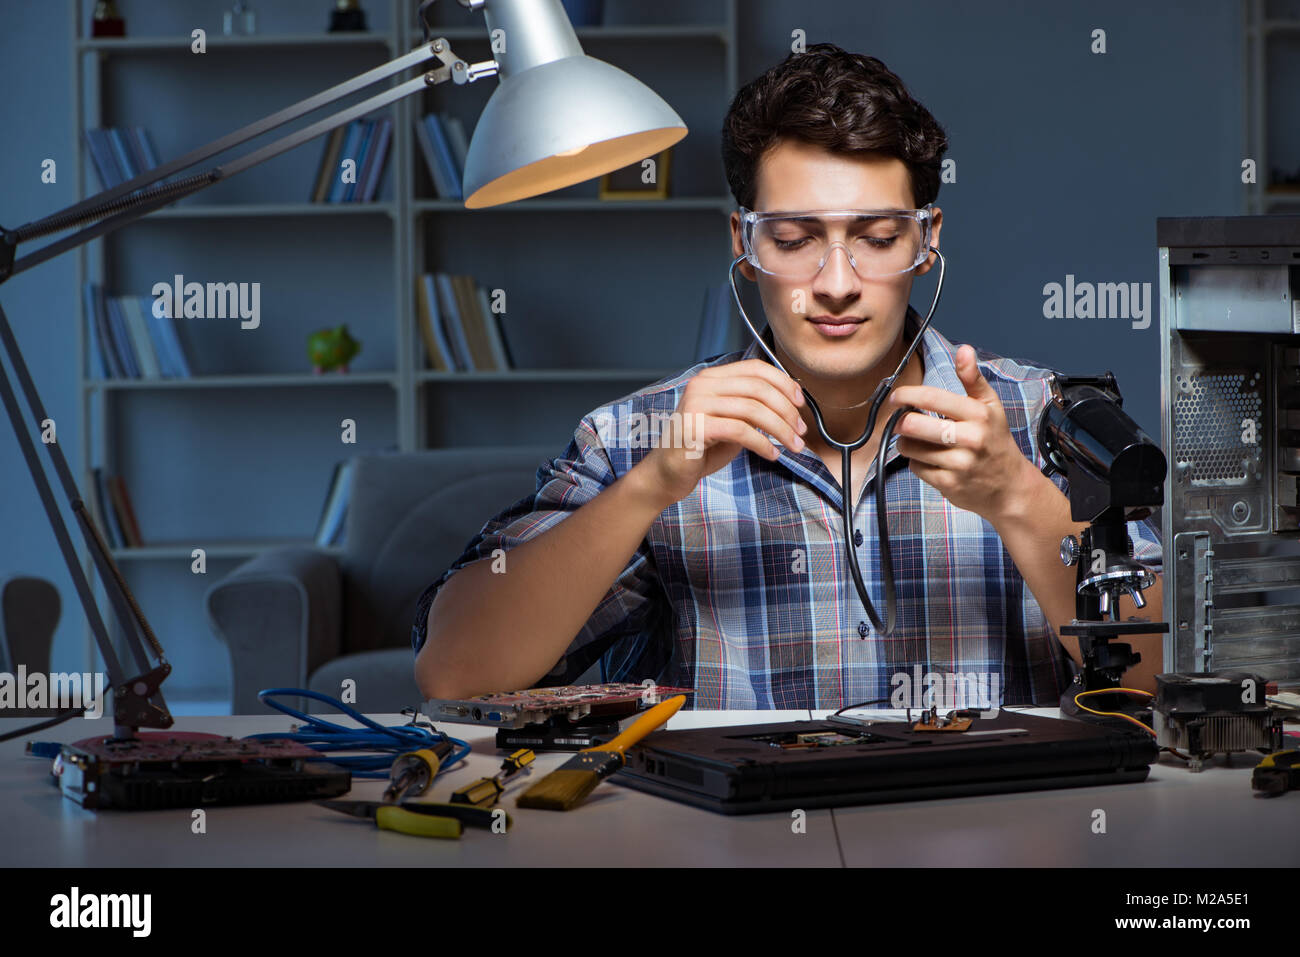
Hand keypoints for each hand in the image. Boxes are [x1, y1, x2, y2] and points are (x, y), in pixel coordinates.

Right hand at [635, 359, 807, 507]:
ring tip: (793, 446)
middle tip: (801, 431)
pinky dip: (763, 443)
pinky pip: (740, 431)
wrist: (667, 474)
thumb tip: (791, 405)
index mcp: (712, 377)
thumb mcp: (732, 421)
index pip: (756, 368)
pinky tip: (772, 454)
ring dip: (780, 429)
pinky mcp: (695, 427)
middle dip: (787, 410)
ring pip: (753, 409)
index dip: (784, 383)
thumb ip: (753, 408)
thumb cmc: (701, 449)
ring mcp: (696, 404)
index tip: (801, 403)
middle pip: (759, 388)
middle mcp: (702, 385)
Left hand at [886, 344, 1036, 523]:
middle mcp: (969, 439)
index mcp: (978, 414)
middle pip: (912, 425)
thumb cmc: (995, 441)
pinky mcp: (949, 484)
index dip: (906, 395)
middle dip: (900, 421)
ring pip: (909, 447)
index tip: (896, 397)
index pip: (931, 398)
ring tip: (921, 441)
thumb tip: (964, 350)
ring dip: (907, 443)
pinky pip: (915, 468)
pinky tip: (931, 460)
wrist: (1010, 486)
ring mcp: (959, 464)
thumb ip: (972, 379)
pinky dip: (917, 463)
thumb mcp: (990, 406)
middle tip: (902, 421)